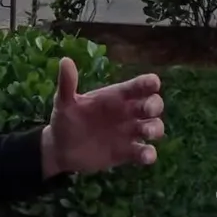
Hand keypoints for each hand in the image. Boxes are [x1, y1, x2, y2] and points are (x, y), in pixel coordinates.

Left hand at [40, 58, 164, 177]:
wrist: (61, 149)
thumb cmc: (65, 120)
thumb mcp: (64, 102)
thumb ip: (67, 84)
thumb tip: (65, 60)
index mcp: (114, 97)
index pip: (136, 86)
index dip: (148, 83)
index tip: (153, 82)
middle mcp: (126, 113)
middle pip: (152, 104)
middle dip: (155, 105)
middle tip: (148, 110)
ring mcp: (129, 132)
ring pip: (154, 126)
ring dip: (155, 128)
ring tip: (146, 132)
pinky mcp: (128, 152)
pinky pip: (145, 152)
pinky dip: (149, 154)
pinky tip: (145, 156)